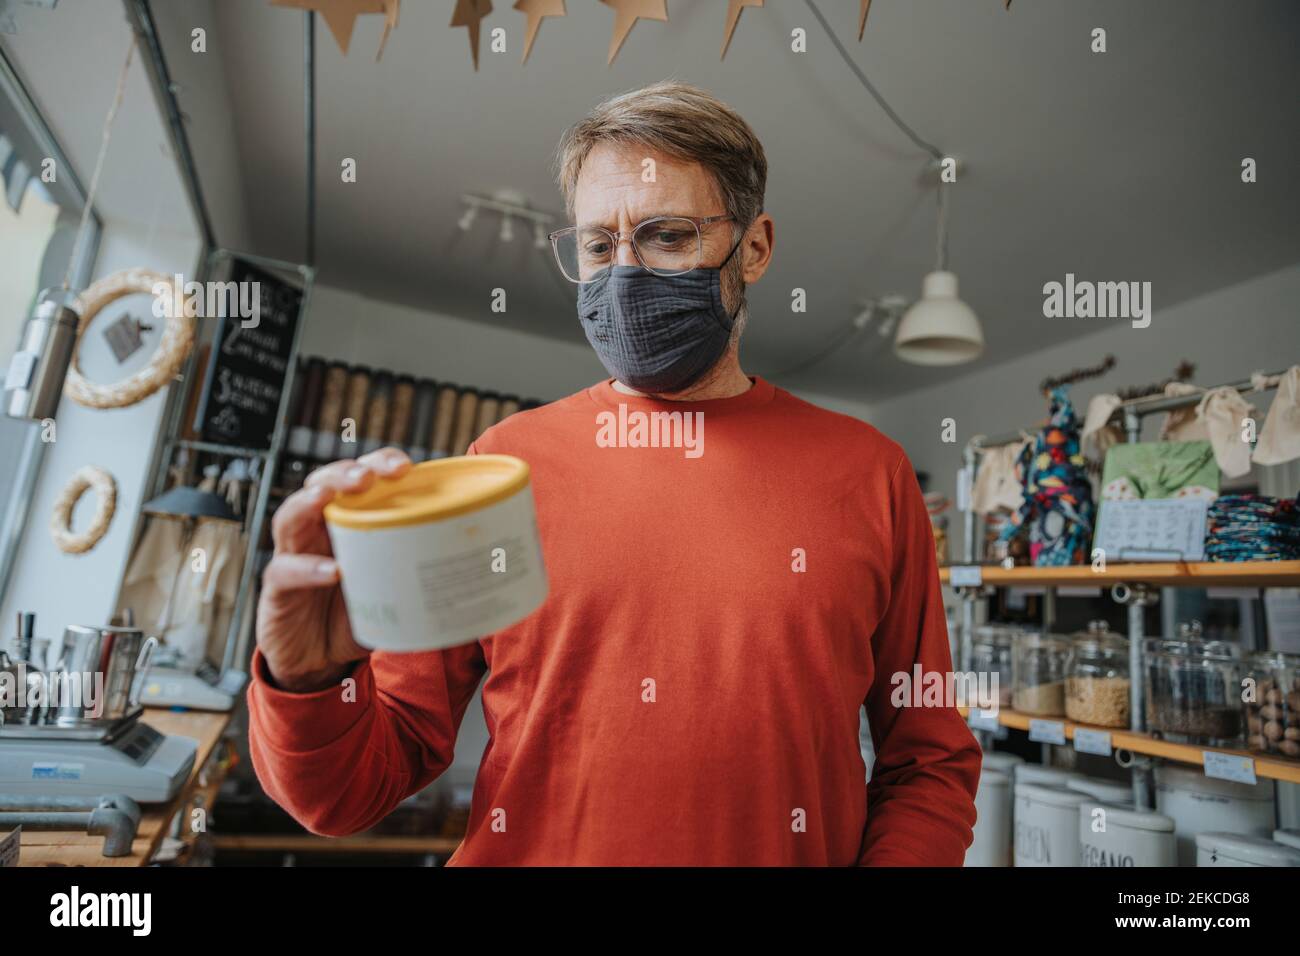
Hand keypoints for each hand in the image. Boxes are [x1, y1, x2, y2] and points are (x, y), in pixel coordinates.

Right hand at [257, 447, 412, 692]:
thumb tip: (488, 573)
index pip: (360, 478)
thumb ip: (425, 575)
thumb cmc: (356, 614)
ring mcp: (293, 555)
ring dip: (312, 502)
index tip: (406, 466)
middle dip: (344, 474)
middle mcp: (317, 530)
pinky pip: (285, 571)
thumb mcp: (394, 589)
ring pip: (291, 516)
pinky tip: (332, 570)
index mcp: (349, 522)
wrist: (317, 660)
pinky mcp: (277, 590)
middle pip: (323, 484)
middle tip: (368, 477)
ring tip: (331, 499)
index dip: (379, 464)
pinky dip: (308, 569)